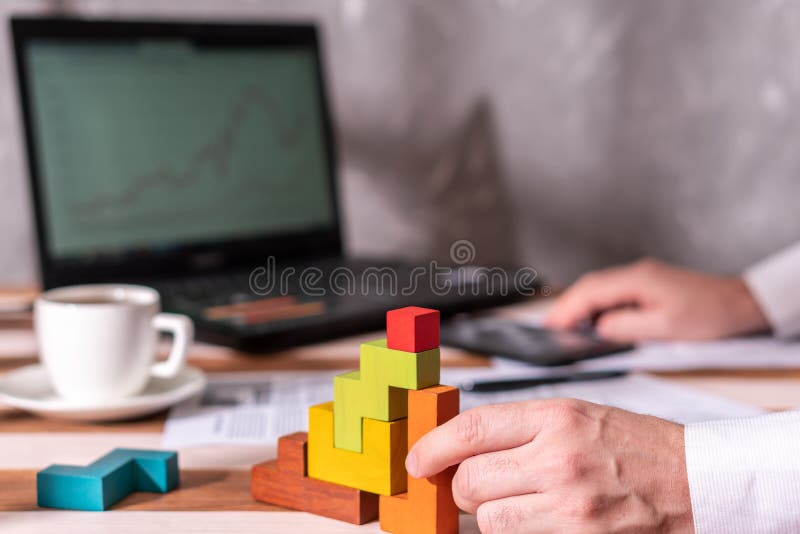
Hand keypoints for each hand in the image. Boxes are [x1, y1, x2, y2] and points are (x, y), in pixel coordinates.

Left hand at [406, 399, 692, 533]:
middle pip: (470, 480)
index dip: (431, 447)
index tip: (416, 460)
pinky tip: (538, 518)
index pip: (470, 430)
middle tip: (472, 485)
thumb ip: (518, 429)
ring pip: (488, 519)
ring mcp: (570, 503)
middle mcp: (559, 457)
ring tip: (518, 502)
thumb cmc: (635, 445)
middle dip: (461, 488)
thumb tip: (460, 447)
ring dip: (490, 515)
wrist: (694, 481)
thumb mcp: (575, 416)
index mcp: (555, 416)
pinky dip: (517, 532)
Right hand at [544, 258, 768, 341]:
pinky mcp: (646, 284)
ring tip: (563, 324)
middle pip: (589, 285)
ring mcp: (640, 277)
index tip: (551, 326)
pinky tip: (591, 318)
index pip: (591, 292)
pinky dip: (594, 303)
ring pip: (598, 287)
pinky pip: (611, 291)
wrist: (739, 303)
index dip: (568, 309)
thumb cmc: (709, 314)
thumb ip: (627, 327)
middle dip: (566, 305)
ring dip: (578, 304)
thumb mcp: (666, 328)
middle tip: (548, 327)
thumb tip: (599, 328)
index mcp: (637, 280)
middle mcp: (635, 273)